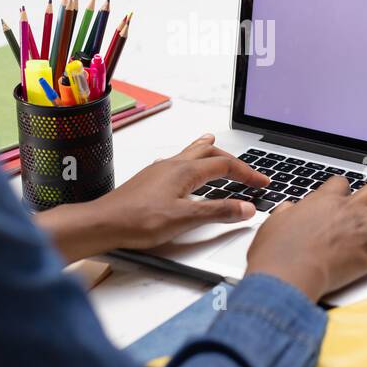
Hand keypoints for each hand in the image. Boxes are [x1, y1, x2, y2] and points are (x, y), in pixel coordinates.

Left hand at [35, 134, 268, 261]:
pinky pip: (176, 162)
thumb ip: (217, 211)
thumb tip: (246, 207)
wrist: (103, 223)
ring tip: (214, 144)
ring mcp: (159, 170)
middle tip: (246, 170)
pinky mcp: (149, 179)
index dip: (247, 174)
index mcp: (185, 171)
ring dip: (208, 151)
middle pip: (209, 153)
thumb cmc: (138, 220)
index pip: (225, 166)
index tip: (262, 183)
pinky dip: (189, 160)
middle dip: (231, 160)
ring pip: (190, 154)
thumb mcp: (185, 218)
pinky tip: (182, 167)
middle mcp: (173, 165)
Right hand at [246, 174, 366, 301]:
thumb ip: (285, 215)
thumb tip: (289, 210)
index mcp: (321, 202)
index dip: (350, 190)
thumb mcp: (273, 227)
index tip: (355, 197)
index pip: (343, 184)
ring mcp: (363, 224)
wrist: (286, 274)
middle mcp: (346, 208)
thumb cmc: (276, 257)